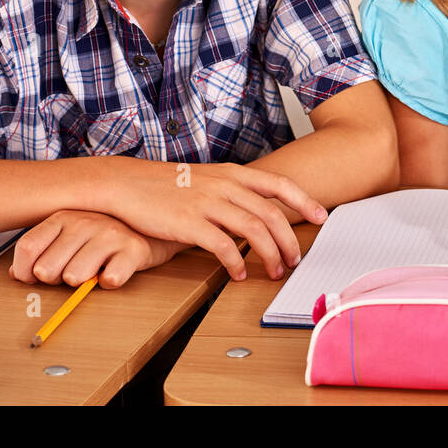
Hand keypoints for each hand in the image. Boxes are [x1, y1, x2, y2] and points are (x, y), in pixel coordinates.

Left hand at [10, 210, 181, 288]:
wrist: (154, 226)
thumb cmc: (106, 235)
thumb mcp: (70, 235)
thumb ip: (43, 250)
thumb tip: (18, 274)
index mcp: (64, 216)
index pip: (27, 248)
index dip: (26, 272)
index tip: (37, 277)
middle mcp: (85, 222)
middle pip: (46, 269)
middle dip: (57, 279)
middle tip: (74, 271)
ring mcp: (110, 234)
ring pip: (75, 277)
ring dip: (84, 282)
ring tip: (97, 268)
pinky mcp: (134, 249)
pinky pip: (109, 280)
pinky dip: (110, 282)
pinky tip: (115, 269)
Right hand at [99, 157, 327, 280]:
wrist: (127, 183)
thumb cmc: (167, 185)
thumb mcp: (207, 178)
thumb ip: (232, 192)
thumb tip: (258, 214)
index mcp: (233, 173)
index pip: (280, 184)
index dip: (304, 201)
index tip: (321, 217)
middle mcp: (225, 185)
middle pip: (271, 214)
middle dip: (289, 240)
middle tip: (294, 261)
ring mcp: (208, 202)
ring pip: (253, 230)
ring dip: (269, 255)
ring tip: (273, 272)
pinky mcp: (189, 223)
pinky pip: (222, 246)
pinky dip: (236, 262)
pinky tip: (237, 275)